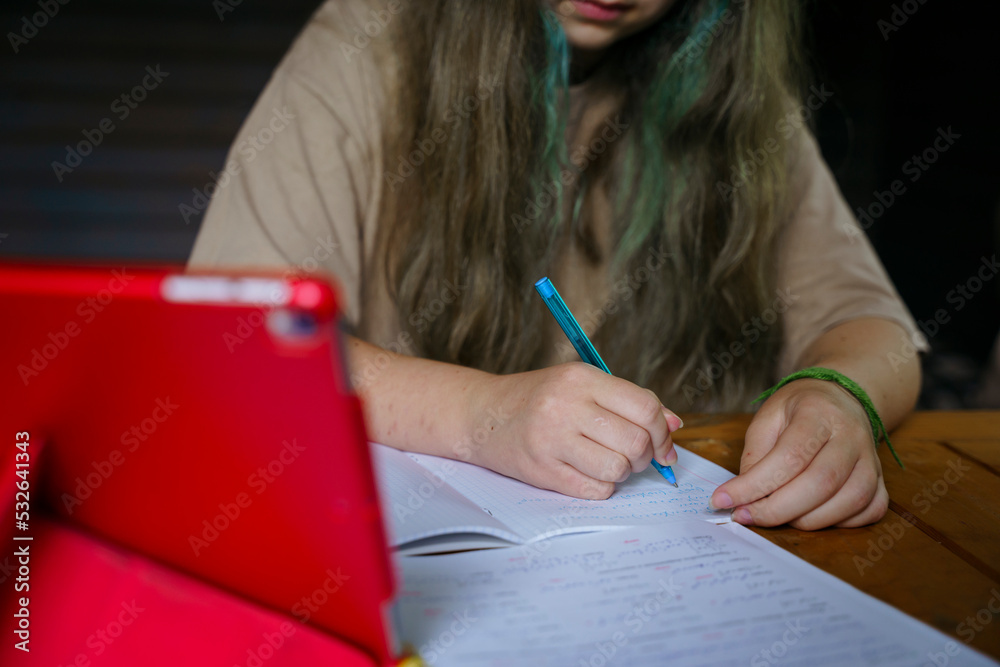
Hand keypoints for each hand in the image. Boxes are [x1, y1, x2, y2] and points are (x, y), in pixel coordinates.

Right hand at [465, 363, 682, 498]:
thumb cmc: (538, 398)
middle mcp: (566, 406)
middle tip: (633, 456)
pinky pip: (595, 489)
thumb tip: (675, 424)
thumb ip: (627, 401)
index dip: (663, 432)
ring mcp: (552, 439)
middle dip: (644, 456)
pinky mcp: (542, 470)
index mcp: (581, 378)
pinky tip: (587, 472)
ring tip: (606, 462)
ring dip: (621, 472)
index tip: (664, 446)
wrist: (481, 413)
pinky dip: (601, 486)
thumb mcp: (580, 384)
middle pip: (636, 442)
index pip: (645, 407)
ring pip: (618, 468)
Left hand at [709, 378, 888, 529]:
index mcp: (819, 413)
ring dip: (805, 520)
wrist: (839, 399)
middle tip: (745, 515)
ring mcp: (872, 460)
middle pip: (821, 483)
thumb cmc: (797, 410)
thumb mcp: (767, 417)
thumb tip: (745, 494)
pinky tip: (810, 515)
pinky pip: (867, 512)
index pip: (789, 456)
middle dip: (777, 509)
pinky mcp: (881, 481)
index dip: (755, 485)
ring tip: (774, 514)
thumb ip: (755, 454)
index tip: (724, 499)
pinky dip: (837, 522)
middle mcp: (852, 436)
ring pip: (848, 502)